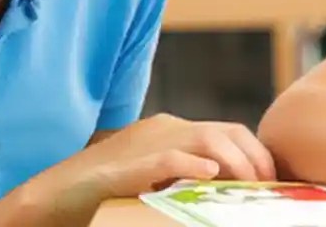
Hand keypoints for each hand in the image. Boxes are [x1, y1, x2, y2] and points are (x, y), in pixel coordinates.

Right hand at [88, 113, 275, 184]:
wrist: (54, 196)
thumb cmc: (104, 193)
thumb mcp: (154, 177)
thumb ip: (184, 175)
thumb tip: (224, 190)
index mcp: (171, 129)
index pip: (228, 131)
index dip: (255, 154)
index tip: (270, 181)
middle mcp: (163, 129)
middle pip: (226, 131)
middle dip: (254, 157)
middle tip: (268, 188)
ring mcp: (147, 143)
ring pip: (206, 139)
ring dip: (236, 162)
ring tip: (250, 187)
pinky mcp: (130, 165)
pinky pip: (169, 159)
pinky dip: (192, 166)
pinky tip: (209, 177)